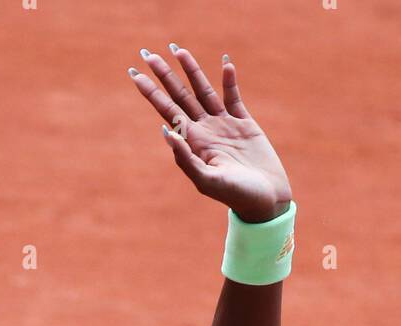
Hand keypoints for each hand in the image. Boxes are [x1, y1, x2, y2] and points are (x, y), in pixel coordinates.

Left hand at [129, 45, 291, 223]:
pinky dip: (228, 81)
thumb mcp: (207, 181)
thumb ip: (186, 159)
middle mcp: (204, 130)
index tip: (134, 73)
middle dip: (164, 75)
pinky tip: (225, 64)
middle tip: (148, 53)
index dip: (150, 92)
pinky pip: (233, 97)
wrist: (266, 200)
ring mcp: (223, 125)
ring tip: (177, 49)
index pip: (166, 111)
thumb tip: (166, 130)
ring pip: (202, 91)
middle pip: (179, 96)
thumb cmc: (237, 196)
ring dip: (191, 70)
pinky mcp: (243, 123)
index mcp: (193, 143)